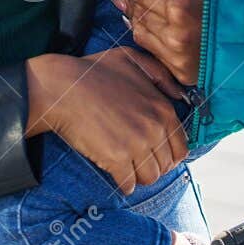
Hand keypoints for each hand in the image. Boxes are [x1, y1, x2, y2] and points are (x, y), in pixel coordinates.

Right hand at [24, 47, 186, 194]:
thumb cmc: (93, 72)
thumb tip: (179, 95)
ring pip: (150, 178)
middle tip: (138, 161)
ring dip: (139, 177)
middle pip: (166, 166)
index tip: (155, 154)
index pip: (181, 147)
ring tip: (127, 167)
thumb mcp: (133, 59)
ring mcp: (137, 145)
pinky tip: (116, 174)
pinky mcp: (116, 159)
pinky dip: (124, 184)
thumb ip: (161, 75)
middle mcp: (155, 128)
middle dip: (154, 166)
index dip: (169, 154)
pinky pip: (129, 185)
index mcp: (163, 108)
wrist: (62, 87)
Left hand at [107, 0, 205, 86]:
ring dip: (129, 12)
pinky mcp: (178, 70)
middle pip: (138, 10)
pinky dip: (140, 31)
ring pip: (139, 30)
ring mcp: (175, 56)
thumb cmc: (227, 7)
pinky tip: (134, 20)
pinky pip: (149, 47)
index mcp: (180, 9)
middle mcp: (174, 34)